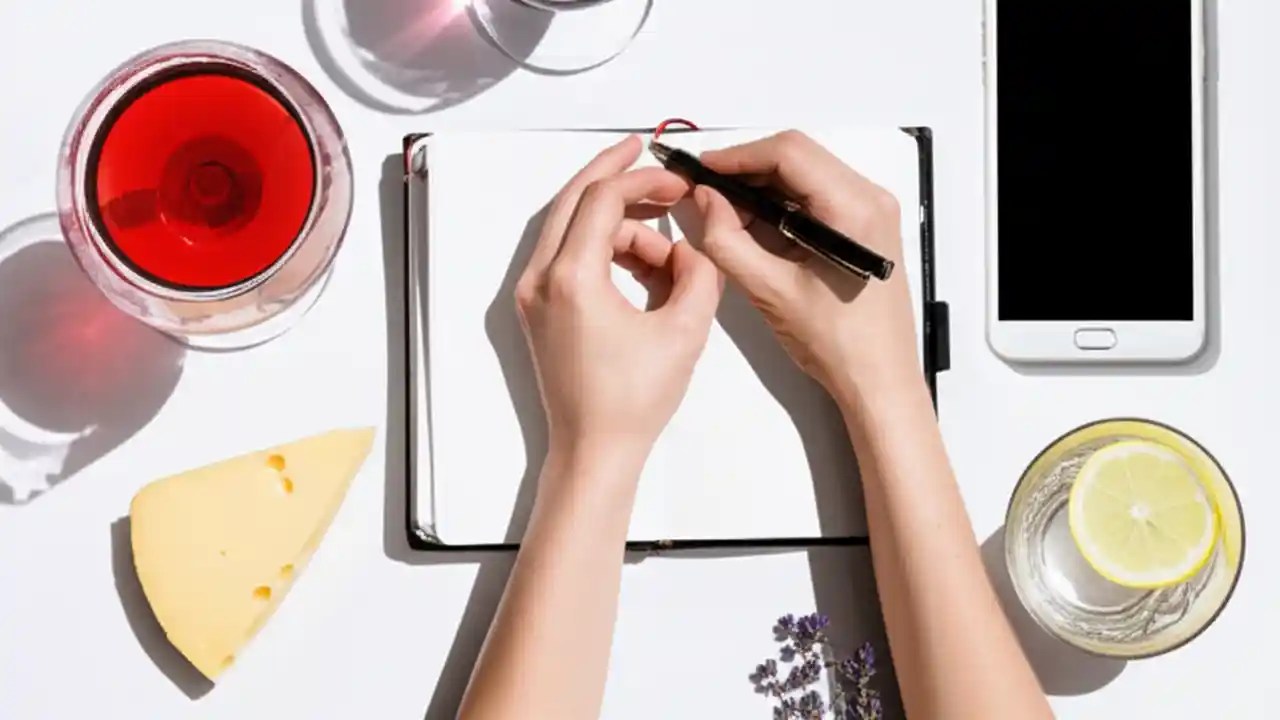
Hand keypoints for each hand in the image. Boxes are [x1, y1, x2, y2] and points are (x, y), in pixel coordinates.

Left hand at [515, 136, 722, 467]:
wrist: (594, 449)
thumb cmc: (633, 401)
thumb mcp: (685, 330)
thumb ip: (699, 273)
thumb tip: (693, 249)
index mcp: (571, 279)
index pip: (602, 200)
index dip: (643, 180)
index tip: (676, 182)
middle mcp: (541, 280)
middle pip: (573, 199)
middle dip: (615, 174)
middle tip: (649, 158)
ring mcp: (533, 295)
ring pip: (568, 227)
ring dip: (615, 222)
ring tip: (665, 250)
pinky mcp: (539, 310)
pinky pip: (566, 255)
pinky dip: (602, 247)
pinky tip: (642, 265)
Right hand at [693, 130, 918, 400]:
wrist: (879, 379)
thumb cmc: (837, 343)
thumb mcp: (771, 291)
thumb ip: (728, 241)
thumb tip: (705, 199)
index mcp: (854, 208)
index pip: (789, 153)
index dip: (739, 156)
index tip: (702, 170)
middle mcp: (870, 199)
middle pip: (799, 156)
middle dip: (748, 169)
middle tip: (708, 193)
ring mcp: (872, 211)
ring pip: (807, 173)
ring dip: (764, 186)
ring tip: (727, 213)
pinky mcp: (866, 227)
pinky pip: (818, 196)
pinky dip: (783, 203)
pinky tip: (756, 226)